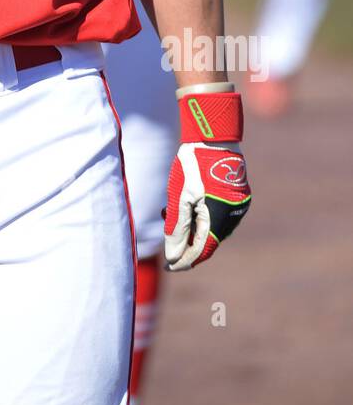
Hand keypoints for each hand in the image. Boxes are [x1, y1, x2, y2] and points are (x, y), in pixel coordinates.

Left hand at [164, 142, 250, 270]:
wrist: (212, 137)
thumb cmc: (193, 166)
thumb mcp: (180, 198)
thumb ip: (177, 228)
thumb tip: (173, 256)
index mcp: (219, 219)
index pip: (201, 251)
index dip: (184, 261)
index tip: (169, 267)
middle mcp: (232, 216)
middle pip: (207, 240)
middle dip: (187, 244)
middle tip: (168, 246)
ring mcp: (236, 206)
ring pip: (211, 227)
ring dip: (192, 229)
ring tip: (169, 217)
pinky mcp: (236, 195)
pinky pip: (216, 214)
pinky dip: (200, 216)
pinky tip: (185, 207)